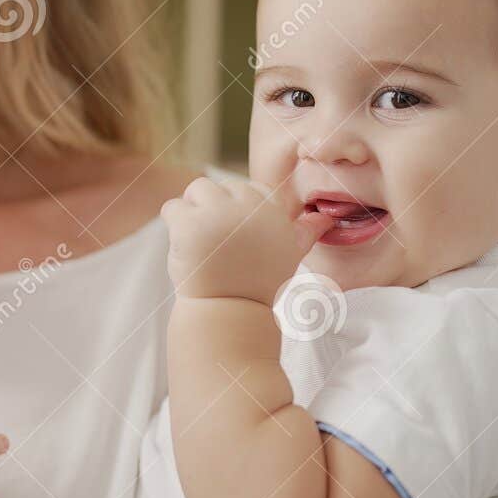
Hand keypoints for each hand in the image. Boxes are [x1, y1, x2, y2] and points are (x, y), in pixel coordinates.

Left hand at [160, 177, 332, 303]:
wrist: (230, 311)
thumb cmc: (258, 284)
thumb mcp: (289, 254)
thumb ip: (305, 232)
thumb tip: (326, 217)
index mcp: (271, 209)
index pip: (247, 188)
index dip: (236, 213)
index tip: (238, 240)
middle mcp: (247, 205)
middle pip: (218, 187)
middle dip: (213, 212)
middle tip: (220, 247)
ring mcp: (217, 213)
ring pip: (194, 190)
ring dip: (191, 213)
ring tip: (202, 244)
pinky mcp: (190, 224)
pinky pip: (171, 207)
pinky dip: (173, 226)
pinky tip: (187, 248)